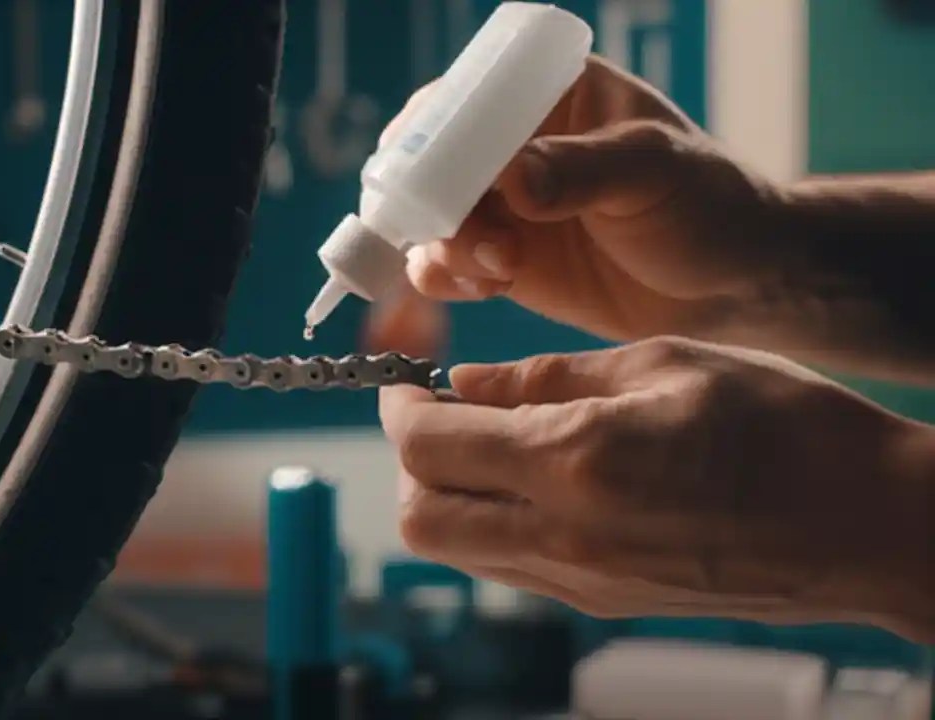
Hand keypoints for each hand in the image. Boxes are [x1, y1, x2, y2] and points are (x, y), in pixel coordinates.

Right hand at [373, 56, 789, 342]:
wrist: (735, 289)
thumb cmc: (711, 206)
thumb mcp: (654, 171)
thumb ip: (583, 169)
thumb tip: (512, 180)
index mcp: (549, 93)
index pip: (465, 96)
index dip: (431, 131)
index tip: (428, 174)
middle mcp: (514, 145)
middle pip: (430, 161)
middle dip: (431, 201)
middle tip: (467, 234)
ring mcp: (504, 206)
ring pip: (429, 218)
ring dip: (443, 246)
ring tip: (499, 268)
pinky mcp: (502, 261)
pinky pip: (445, 266)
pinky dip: (447, 278)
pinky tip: (488, 287)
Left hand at [378, 338, 934, 640]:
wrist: (865, 525)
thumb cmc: (783, 424)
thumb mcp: (662, 362)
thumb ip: (546, 376)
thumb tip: (467, 381)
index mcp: (576, 459)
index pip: (429, 446)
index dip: (398, 410)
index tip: (405, 384)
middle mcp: (565, 534)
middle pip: (419, 517)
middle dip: (408, 461)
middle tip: (436, 415)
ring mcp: (582, 580)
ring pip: (458, 549)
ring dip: (446, 495)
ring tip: (487, 443)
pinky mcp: (603, 602)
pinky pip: (508, 566)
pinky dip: (491, 523)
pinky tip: (532, 480)